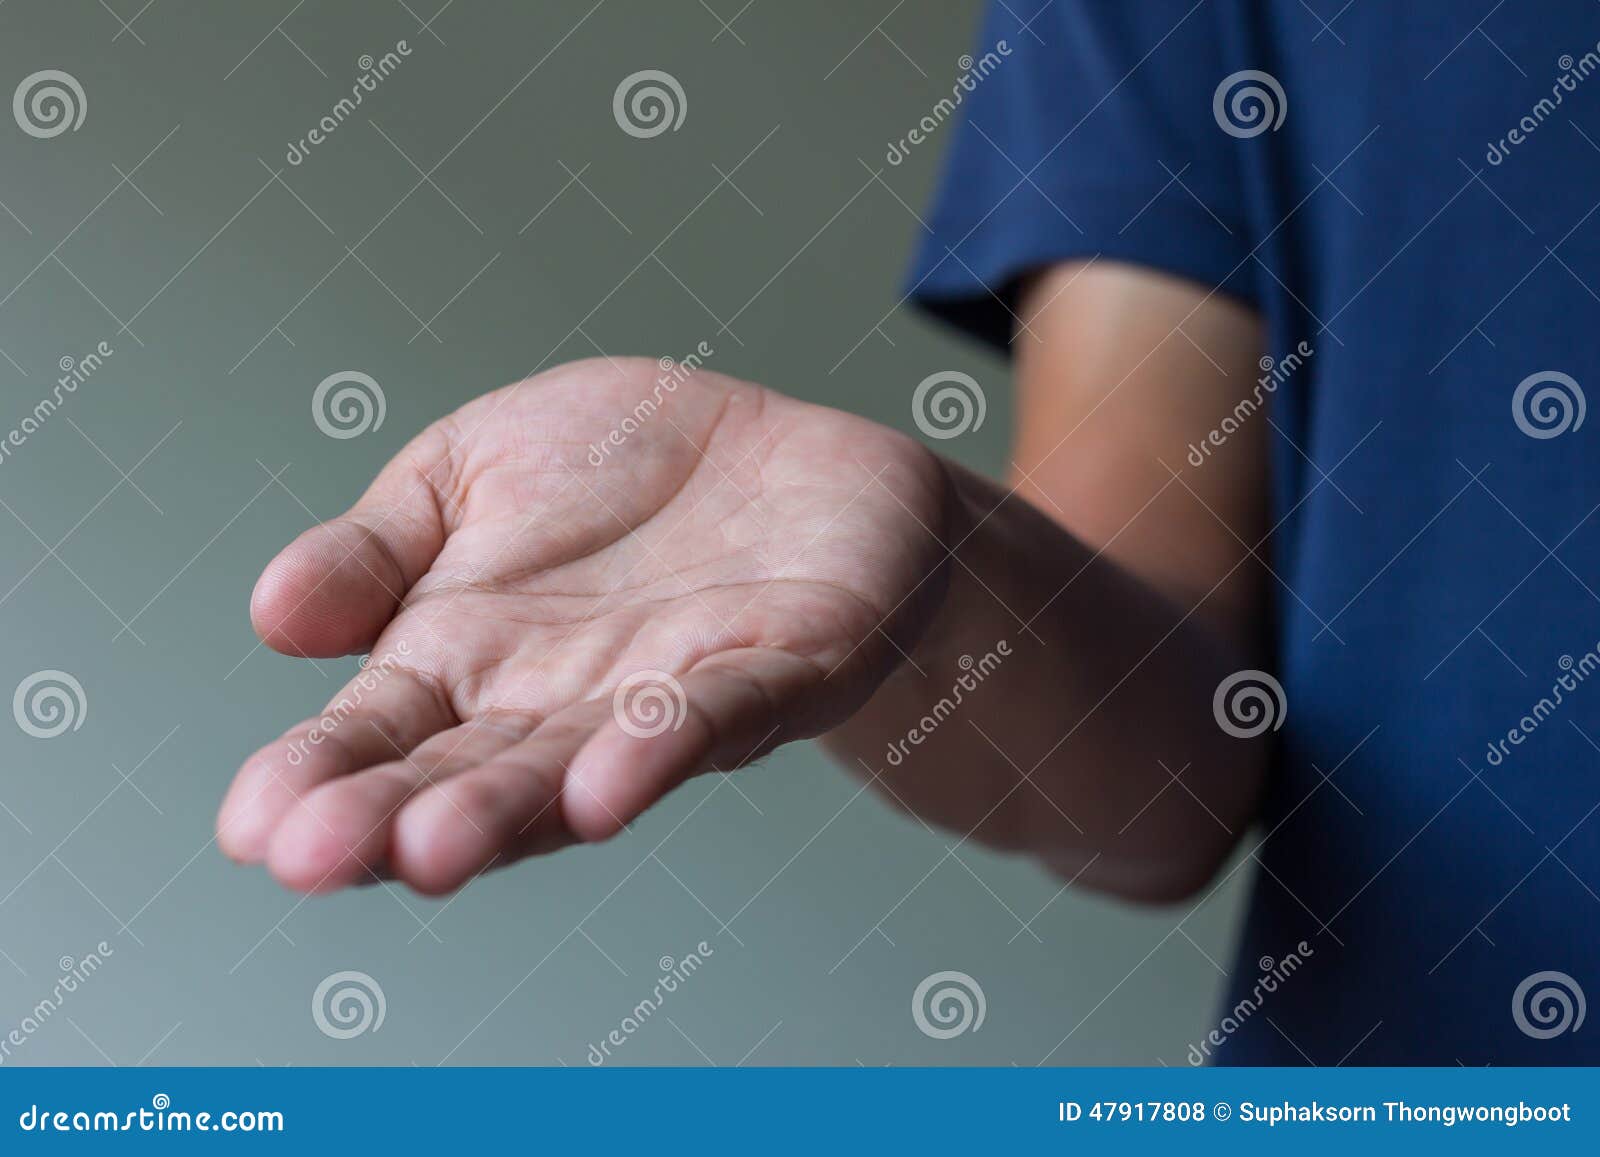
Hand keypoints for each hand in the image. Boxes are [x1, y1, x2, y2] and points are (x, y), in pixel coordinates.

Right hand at [218, 358, 950, 893]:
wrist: (778, 454)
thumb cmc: (614, 472)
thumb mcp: (462, 472)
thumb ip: (374, 548)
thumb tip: (270, 615)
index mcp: (466, 658)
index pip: (378, 732)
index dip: (316, 776)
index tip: (254, 824)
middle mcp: (557, 703)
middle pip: (467, 772)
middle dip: (394, 819)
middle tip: (316, 858)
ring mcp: (663, 698)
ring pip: (582, 769)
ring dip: (512, 810)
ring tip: (439, 847)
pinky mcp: (777, 672)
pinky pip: (719, 714)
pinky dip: (664, 746)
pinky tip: (606, 781)